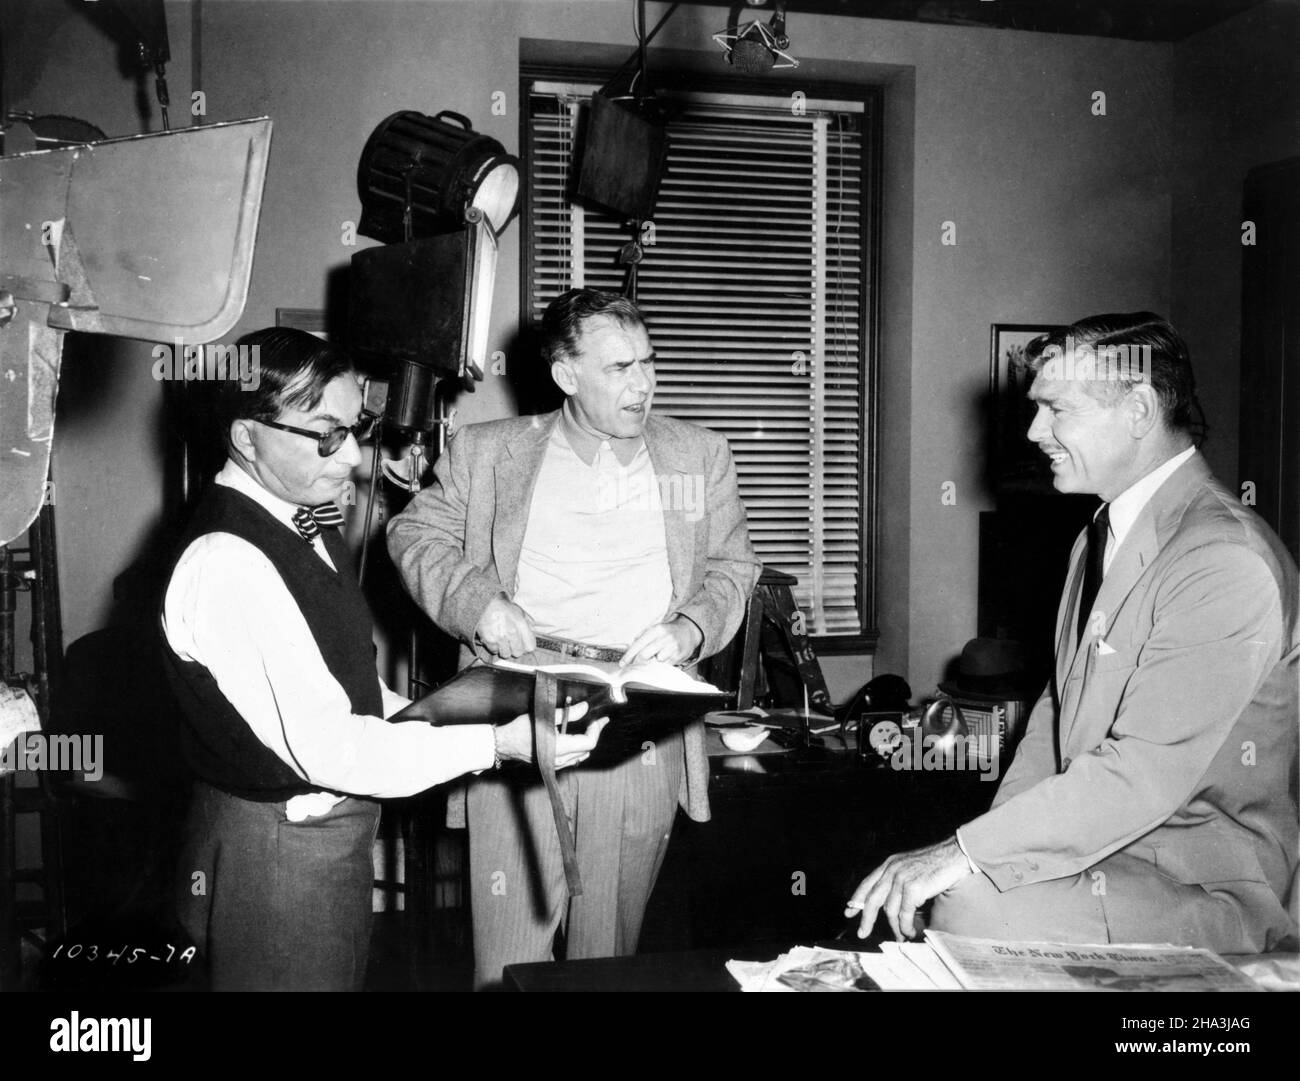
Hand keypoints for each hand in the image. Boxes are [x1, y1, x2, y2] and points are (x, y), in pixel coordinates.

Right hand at [475, 595, 535, 658]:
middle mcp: (512, 632)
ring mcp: (500, 637)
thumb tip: (532, 635)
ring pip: (506, 654)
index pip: (530, 647)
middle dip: (515, 649)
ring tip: (502, 641)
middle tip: (511, 643)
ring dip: (504, 649)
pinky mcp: (489, 639)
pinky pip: (494, 651)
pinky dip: (494, 647)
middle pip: (518, 653)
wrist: (487, 602)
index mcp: (521, 624)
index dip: (526, 647)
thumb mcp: (521, 612)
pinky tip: (494, 638)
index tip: (523, 645)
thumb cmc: (504, 608)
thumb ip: (529, 624)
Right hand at [493, 703, 608, 769]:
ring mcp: (555, 764)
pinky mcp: (551, 765)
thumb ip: (567, 714)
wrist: (503, 744)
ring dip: (586, 741)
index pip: (588, 743)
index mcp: (560, 748)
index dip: (596, 730)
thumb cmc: (520, 730)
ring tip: (590, 728)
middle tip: (598, 721)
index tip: (598, 719)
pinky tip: (576, 738)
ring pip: (580, 755)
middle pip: (587, 749)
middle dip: (594, 734)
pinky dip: (578, 748)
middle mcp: (560, 759)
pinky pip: (572, 759)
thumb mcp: (543, 717)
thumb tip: (584, 708)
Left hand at [620, 615, 702, 666]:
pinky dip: (661, 665)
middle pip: (644, 655)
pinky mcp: (678, 656)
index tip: (622, 663)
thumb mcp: (654, 629)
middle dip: (637, 661)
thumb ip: (641, 637)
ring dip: (651, 662)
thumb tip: (629, 648)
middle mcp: (664, 638)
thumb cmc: (667, 632)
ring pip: (654, 662)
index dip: (628, 655)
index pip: (638, 644)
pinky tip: (663, 658)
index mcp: (656, 629)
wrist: (688, 631)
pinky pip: (664, 666)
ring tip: (655, 657)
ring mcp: (672, 648)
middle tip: (635, 663)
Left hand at [843, 837, 973, 940]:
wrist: (954, 855)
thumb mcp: (909, 866)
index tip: (849, 912)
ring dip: (895, 927)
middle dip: (866, 919)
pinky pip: (905, 914)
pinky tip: (909, 932)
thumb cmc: (936, 863)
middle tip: (862, 933)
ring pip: (890, 911)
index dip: (856, 899)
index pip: (867, 884)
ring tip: (901, 936)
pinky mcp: (913, 888)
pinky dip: (906, 926)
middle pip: (872, 900)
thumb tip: (891, 905)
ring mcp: (901, 879)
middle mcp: (892, 870)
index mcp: (889, 864)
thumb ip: (897, 880)